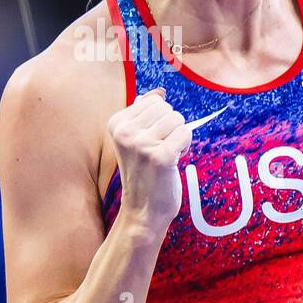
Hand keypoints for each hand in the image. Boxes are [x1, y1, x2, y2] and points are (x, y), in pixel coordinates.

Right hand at [107, 87, 191, 230]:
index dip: (160, 120)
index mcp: (116, 124)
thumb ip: (144, 113)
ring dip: (178, 137)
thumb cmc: (143, 173)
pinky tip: (174, 161)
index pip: (154, 101)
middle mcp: (125, 132)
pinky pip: (186, 133)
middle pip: (167, 108)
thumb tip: (159, 91)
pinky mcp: (160, 156)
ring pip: (178, 119)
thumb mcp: (136, 140)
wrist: (143, 211)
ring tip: (166, 156)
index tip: (151, 141)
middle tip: (160, 150)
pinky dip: (185, 146)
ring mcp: (141, 144)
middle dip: (171, 127)